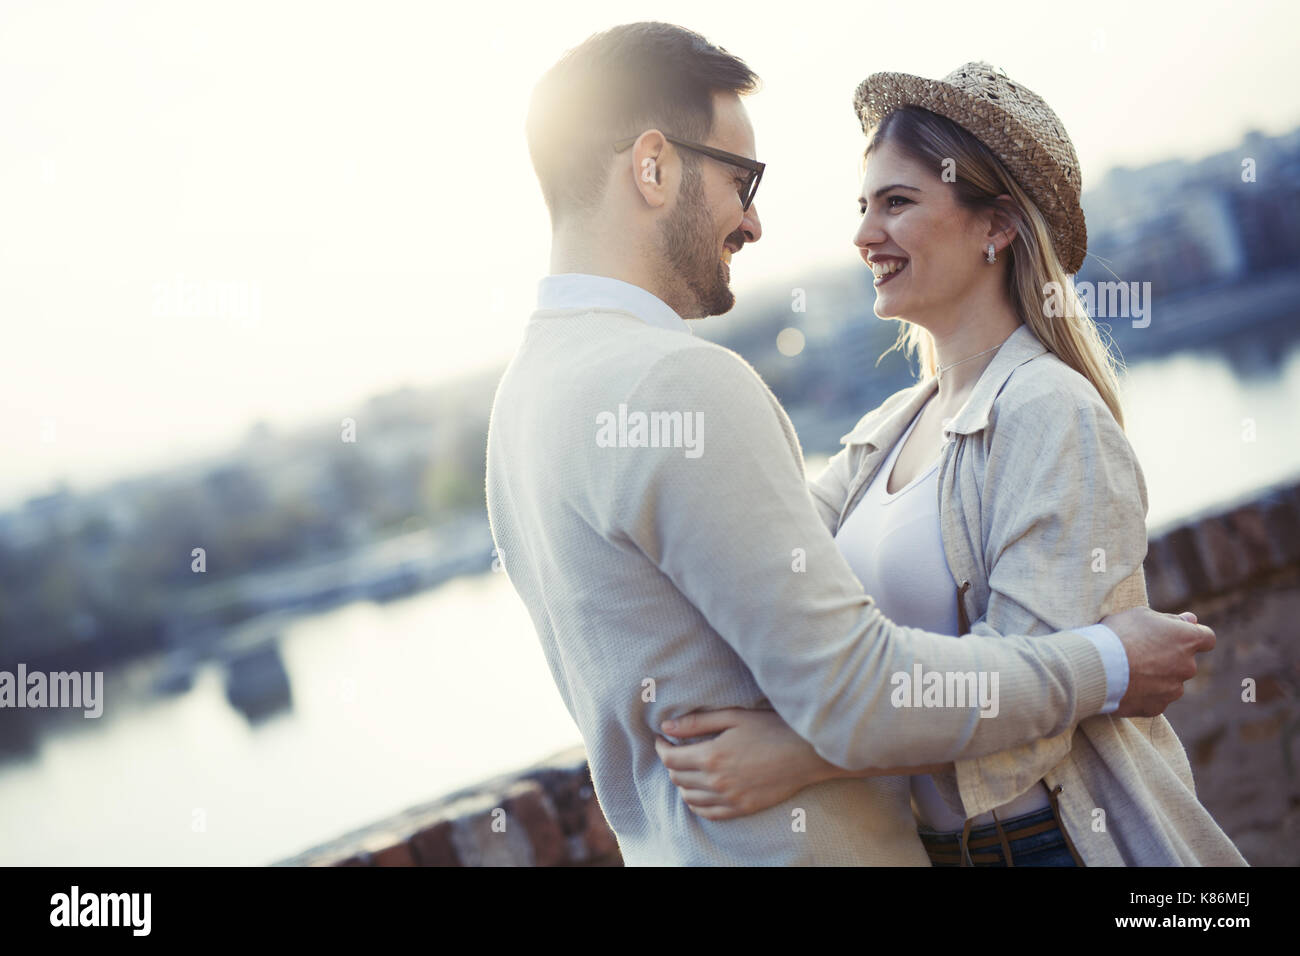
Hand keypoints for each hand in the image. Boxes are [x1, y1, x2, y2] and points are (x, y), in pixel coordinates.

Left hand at [654, 708, 838, 819]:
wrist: (806, 754)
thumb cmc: (772, 728)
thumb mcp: (733, 717)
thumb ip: (697, 722)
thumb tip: (667, 727)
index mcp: (711, 756)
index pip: (670, 757)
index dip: (661, 746)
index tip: (662, 737)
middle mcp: (716, 782)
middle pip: (677, 777)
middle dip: (670, 762)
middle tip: (675, 748)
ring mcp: (729, 799)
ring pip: (689, 798)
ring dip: (681, 782)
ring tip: (686, 767)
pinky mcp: (742, 809)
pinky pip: (708, 813)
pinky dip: (696, 803)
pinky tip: (699, 790)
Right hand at [1101, 607, 1215, 717]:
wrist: (1097, 667)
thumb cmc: (1118, 634)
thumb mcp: (1141, 615)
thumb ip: (1170, 619)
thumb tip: (1191, 620)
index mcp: (1187, 640)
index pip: (1207, 638)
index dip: (1192, 636)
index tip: (1177, 636)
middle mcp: (1188, 666)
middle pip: (1185, 662)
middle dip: (1169, 658)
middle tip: (1140, 652)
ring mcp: (1173, 690)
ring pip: (1170, 682)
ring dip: (1156, 677)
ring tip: (1128, 670)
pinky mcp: (1157, 707)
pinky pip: (1155, 699)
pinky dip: (1144, 694)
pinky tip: (1125, 685)